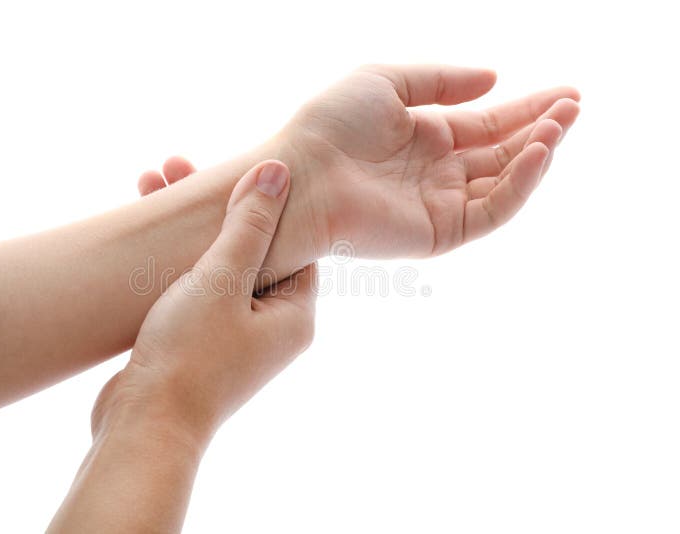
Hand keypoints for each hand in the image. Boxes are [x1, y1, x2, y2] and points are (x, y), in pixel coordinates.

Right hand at [95, 160, 316, 441]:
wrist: (142, 429)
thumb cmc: (189, 357)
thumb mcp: (221, 280)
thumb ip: (250, 225)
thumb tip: (280, 172)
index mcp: (293, 314)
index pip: (290, 241)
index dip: (259, 199)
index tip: (225, 166)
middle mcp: (269, 327)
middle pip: (249, 248)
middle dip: (211, 206)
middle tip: (172, 166)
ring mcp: (232, 337)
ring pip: (215, 266)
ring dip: (185, 227)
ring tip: (148, 181)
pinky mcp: (197, 343)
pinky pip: (193, 288)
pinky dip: (173, 259)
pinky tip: (145, 230)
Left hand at [280, 64, 580, 256]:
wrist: (301, 175)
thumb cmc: (330, 125)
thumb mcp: (387, 82)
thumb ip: (442, 81)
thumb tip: (494, 79)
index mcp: (425, 137)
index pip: (489, 124)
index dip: (527, 108)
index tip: (566, 92)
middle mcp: (437, 172)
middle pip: (503, 152)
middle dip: (541, 129)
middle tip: (575, 106)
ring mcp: (440, 204)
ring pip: (504, 182)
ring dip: (536, 153)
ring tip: (560, 124)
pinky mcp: (439, 232)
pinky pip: (491, 211)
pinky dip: (518, 185)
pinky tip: (535, 152)